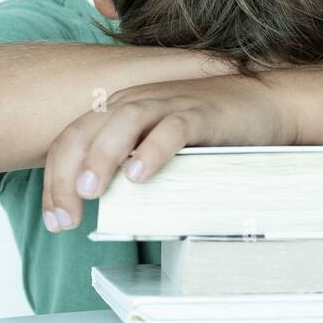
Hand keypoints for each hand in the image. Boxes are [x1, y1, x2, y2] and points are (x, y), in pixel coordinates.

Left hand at [41, 74, 293, 231]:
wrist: (267, 102)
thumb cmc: (213, 131)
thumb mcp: (162, 146)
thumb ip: (133, 165)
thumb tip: (106, 209)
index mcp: (120, 110)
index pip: (71, 141)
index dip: (55, 181)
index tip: (55, 220)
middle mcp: (136, 101)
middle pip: (85, 133)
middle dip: (66, 177)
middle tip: (65, 218)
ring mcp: (169, 104)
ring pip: (122, 123)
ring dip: (101, 157)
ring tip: (90, 192)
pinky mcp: (201, 113)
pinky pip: (172, 128)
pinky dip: (152, 150)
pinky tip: (140, 175)